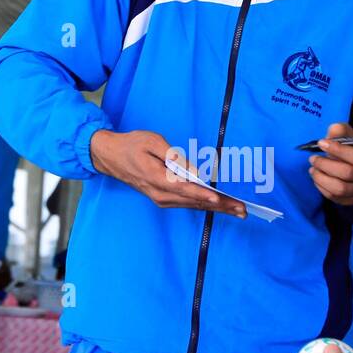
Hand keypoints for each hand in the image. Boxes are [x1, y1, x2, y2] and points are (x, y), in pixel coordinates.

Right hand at [90, 130, 245, 216]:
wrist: (110, 157)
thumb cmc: (132, 145)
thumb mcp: (152, 141)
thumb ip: (173, 156)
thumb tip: (194, 171)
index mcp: (157, 178)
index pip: (185, 189)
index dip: (204, 194)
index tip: (220, 198)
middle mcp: (160, 194)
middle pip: (194, 202)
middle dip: (220, 206)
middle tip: (242, 209)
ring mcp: (161, 199)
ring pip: (193, 206)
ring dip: (217, 209)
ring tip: (238, 211)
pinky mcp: (163, 199)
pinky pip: (187, 204)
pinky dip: (205, 206)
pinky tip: (221, 207)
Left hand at [308, 122, 352, 205]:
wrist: (350, 160)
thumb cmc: (349, 145)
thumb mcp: (345, 132)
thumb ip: (339, 130)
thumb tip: (331, 135)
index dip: (338, 150)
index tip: (321, 143)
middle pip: (348, 173)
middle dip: (326, 165)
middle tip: (313, 159)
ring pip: (340, 189)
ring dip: (322, 178)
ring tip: (312, 169)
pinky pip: (335, 198)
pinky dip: (322, 188)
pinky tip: (317, 178)